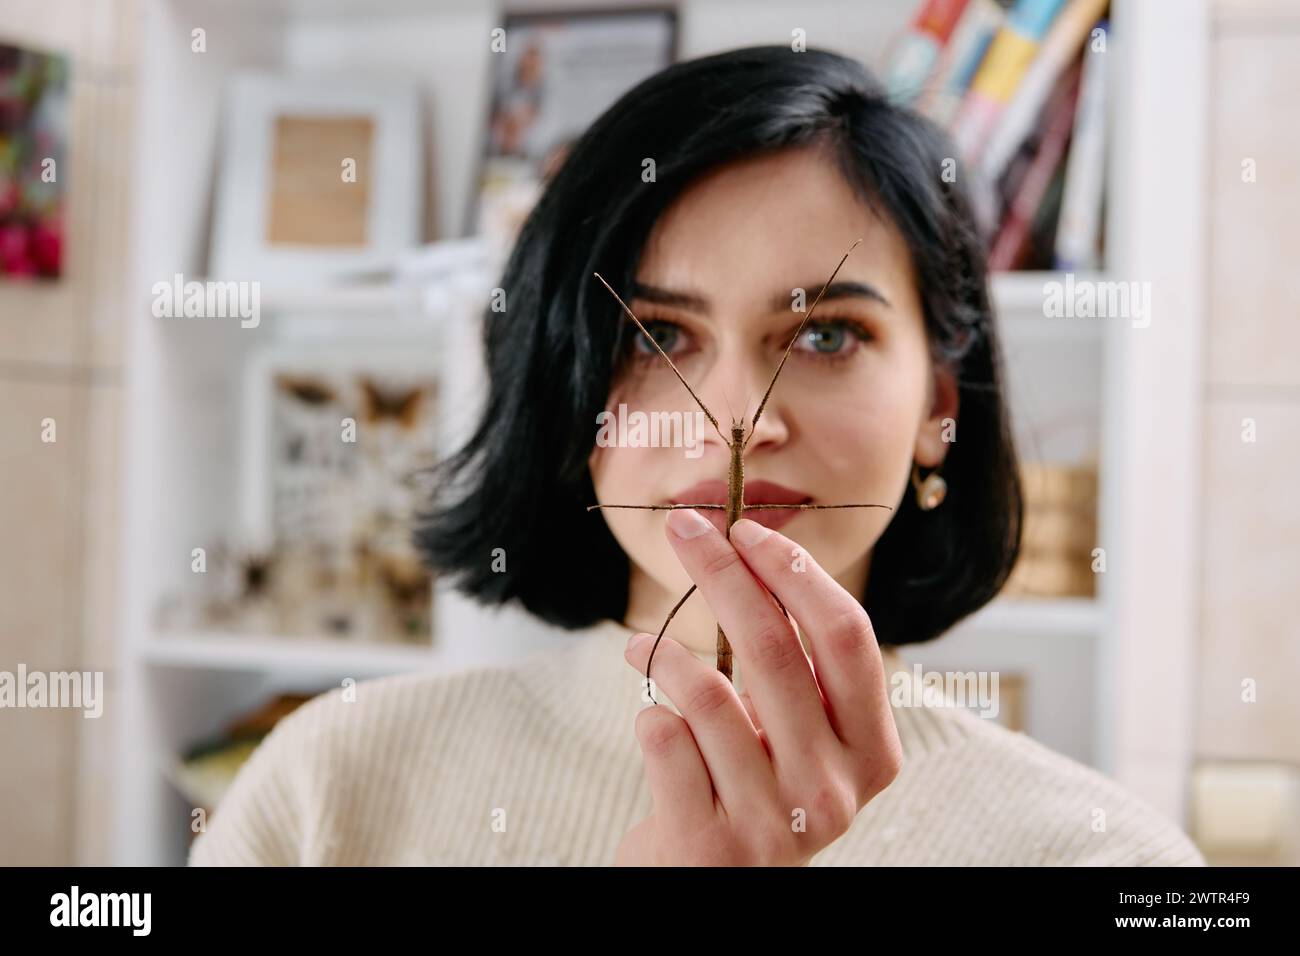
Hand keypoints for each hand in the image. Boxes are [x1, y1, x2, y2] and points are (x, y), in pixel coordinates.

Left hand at [615, 508, 902, 865]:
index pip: (847, 638)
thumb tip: (747, 548)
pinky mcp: (711, 846)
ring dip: (664, 652)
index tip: (747, 530)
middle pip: (777, 648)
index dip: (796, 571)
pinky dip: (649, 713)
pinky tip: (650, 717)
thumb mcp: (797, 737)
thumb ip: (794, 667)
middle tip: (685, 530)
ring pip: (709, 695)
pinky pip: (666, 741)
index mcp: (872, 754)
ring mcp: (774, 824)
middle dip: (723, 572)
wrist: (710, 889)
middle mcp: (834, 792)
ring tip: (642, 646)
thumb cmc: (751, 791)